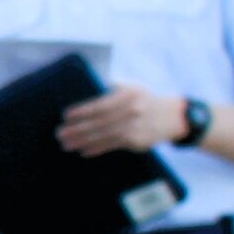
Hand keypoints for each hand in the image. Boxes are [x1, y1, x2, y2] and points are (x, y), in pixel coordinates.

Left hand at [58, 83, 187, 156]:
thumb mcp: (133, 87)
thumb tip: (95, 82)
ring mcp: (134, 127)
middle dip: (77, 129)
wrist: (173, 117)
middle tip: (60, 133)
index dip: (82, 111)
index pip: (100, 105)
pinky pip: (112, 145)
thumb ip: (114, 86)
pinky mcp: (136, 141)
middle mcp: (131, 111)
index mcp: (127, 96)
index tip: (66, 116)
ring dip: (82, 141)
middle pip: (99, 122)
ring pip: (103, 136)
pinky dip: (97, 149)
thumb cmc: (146, 100)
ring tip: (66, 144)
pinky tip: (83, 151)